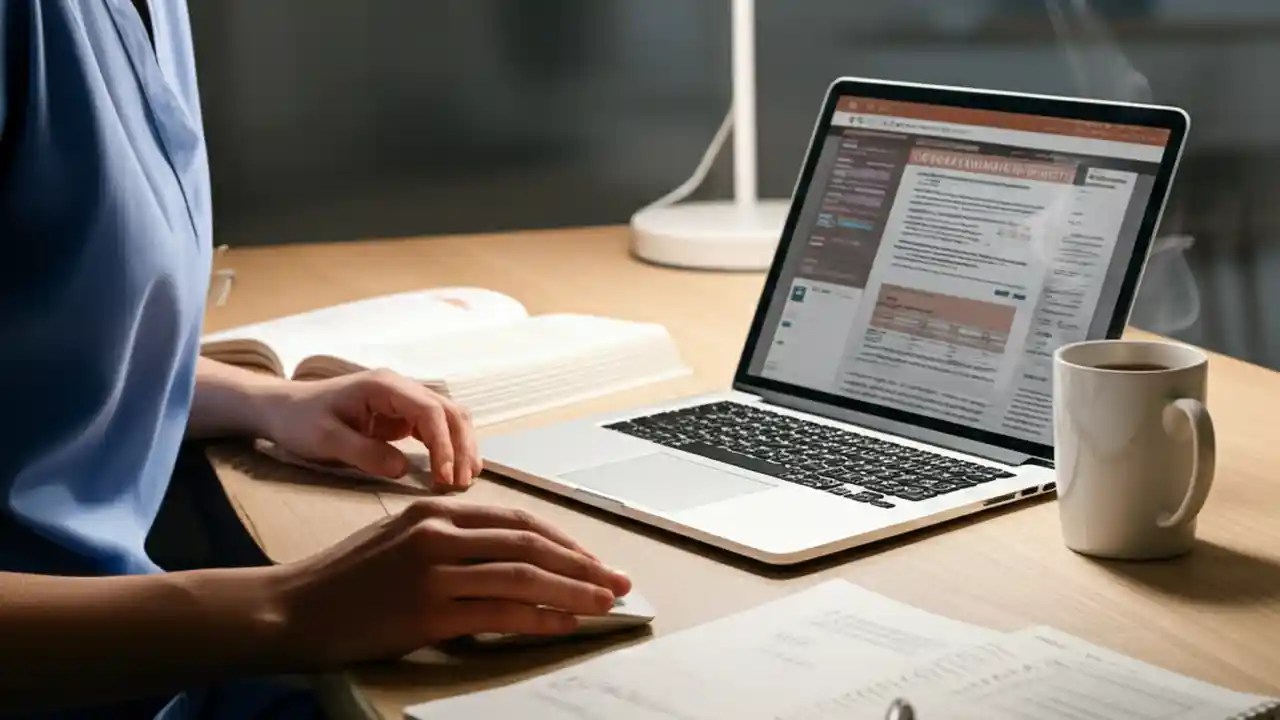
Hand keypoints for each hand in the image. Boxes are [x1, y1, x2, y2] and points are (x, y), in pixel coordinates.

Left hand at [262, 369, 478, 489]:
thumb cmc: (299, 420)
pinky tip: (453, 469)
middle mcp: (400, 388)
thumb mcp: (324, 440)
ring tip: (466, 479)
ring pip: (449, 417)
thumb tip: (402, 470)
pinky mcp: (401, 416)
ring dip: (462, 446)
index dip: (443, 444)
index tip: (445, 477)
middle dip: (462, 446)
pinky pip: (436, 427)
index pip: (429, 410)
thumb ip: (363, 453)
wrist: (282, 409)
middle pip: (449, 411)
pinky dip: (449, 447)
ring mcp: (403, 401)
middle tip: (463, 483)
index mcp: (384, 386)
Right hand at [274, 499, 631, 666]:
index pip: (518, 520)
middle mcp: (438, 533)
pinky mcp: (426, 611)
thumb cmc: (345, 578)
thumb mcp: (399, 540)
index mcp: (435, 512)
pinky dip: (539, 618)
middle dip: (583, 563)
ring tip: (606, 602)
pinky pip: (499, 612)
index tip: (593, 558)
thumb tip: (509, 560)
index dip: (564, 540)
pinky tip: (565, 624)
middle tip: (620, 581)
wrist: (292, 607)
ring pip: (523, 576)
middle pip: (530, 544)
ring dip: (574, 590)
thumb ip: (451, 542)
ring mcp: (432, 572)